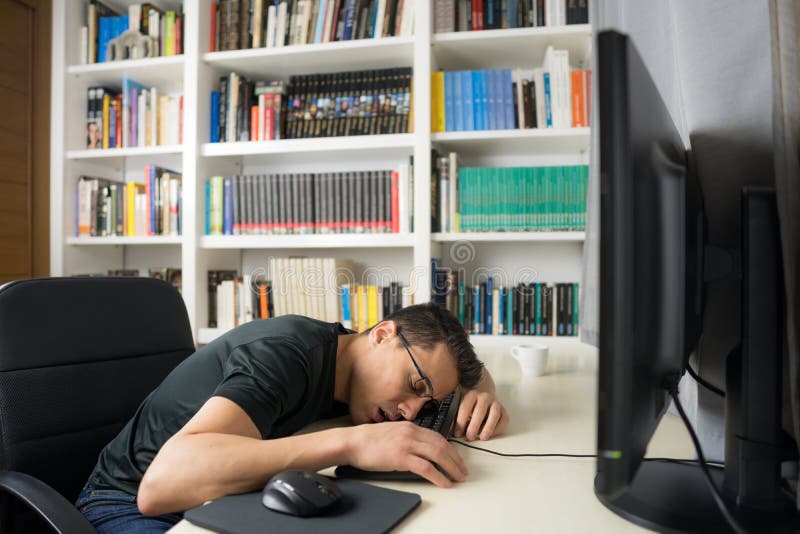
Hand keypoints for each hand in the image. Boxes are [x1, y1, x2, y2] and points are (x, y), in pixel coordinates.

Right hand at [346, 421, 467, 486]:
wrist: (352, 442)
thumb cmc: (368, 440)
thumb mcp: (392, 432)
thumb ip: (406, 437)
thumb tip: (419, 449)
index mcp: (410, 427)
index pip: (437, 437)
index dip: (450, 449)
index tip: (456, 458)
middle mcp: (412, 433)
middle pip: (442, 446)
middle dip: (455, 460)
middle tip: (463, 471)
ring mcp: (407, 445)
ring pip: (438, 456)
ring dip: (451, 468)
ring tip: (458, 478)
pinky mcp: (401, 458)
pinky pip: (426, 468)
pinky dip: (438, 476)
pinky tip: (444, 483)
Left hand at [453, 389, 508, 441]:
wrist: (483, 396)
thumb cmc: (470, 406)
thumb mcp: (461, 407)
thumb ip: (458, 417)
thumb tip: (456, 432)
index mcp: (472, 395)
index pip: (465, 408)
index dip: (461, 422)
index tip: (457, 434)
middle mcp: (485, 397)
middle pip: (480, 411)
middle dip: (474, 425)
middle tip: (469, 437)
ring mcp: (496, 403)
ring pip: (494, 415)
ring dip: (488, 427)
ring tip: (482, 438)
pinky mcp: (503, 411)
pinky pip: (504, 420)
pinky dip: (498, 428)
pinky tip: (491, 435)